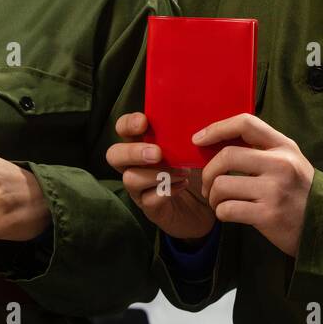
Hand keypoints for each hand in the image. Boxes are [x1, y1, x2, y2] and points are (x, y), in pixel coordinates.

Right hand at [107, 113, 215, 240]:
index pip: (122, 128)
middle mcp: (134, 165)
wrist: (209, 201)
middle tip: (157, 153)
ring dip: (158, 173)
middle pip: (113, 155)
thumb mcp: (193, 146)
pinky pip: (149, 199)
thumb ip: (186, 132)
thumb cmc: (197, 168)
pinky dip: (168, 191)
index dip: (128, 124)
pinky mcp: (149, 208)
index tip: (144, 122)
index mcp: (142, 143)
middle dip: (133, 152)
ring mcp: (139, 188)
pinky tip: (184, 185)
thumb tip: (193, 116)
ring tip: (183, 172)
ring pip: (130, 179)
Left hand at [196, 114, 313, 257]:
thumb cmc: (299, 192)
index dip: (217, 128)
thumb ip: (262, 150)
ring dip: (213, 197)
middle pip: (226, 156)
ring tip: (221, 202)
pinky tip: (229, 214)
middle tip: (208, 185)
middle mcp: (280, 164)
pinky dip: (221, 213)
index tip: (198, 139)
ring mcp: (274, 190)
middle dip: (208, 173)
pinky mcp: (268, 215)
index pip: (246, 123)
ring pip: (222, 185)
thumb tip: (217, 144)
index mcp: (284, 147)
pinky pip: (227, 209)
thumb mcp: (290, 162)